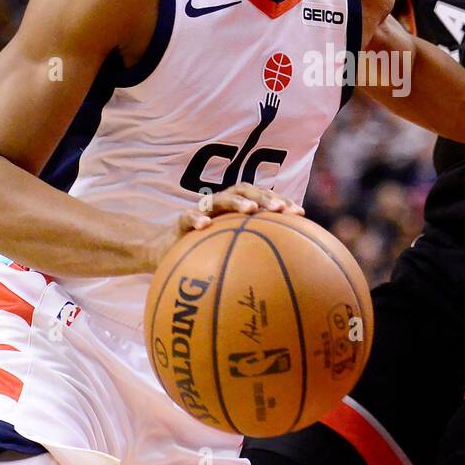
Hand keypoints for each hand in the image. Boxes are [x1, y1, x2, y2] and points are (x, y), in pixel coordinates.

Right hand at [154, 184, 304, 264]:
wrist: (165, 253)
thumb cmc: (204, 253)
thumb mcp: (231, 253)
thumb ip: (253, 255)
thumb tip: (287, 273)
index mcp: (236, 209)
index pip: (262, 197)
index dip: (281, 200)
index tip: (299, 212)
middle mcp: (220, 205)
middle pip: (244, 191)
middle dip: (263, 197)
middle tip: (279, 208)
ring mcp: (201, 210)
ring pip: (219, 199)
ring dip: (236, 202)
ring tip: (250, 209)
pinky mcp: (181, 221)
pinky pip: (187, 216)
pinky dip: (196, 218)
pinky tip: (204, 225)